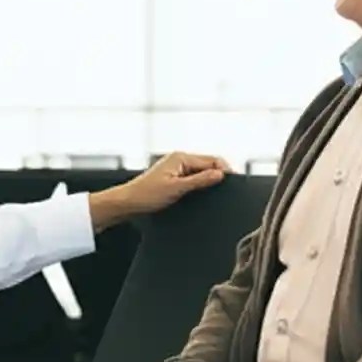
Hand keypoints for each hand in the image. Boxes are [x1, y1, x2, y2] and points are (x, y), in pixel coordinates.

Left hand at [89, 152, 231, 230]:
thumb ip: (200, 180)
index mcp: (181, 157)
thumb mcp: (176, 189)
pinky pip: (193, 179)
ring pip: (201, 172)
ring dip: (208, 181)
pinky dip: (199, 185)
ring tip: (216, 194)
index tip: (234, 183)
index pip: (212, 160)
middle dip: (218, 175)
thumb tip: (220, 174)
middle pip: (208, 165)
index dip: (225, 170)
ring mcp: (175, 168)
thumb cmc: (146, 195)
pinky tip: (201, 196)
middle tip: (228, 191)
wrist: (127, 203)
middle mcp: (179, 159)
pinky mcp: (172, 178)